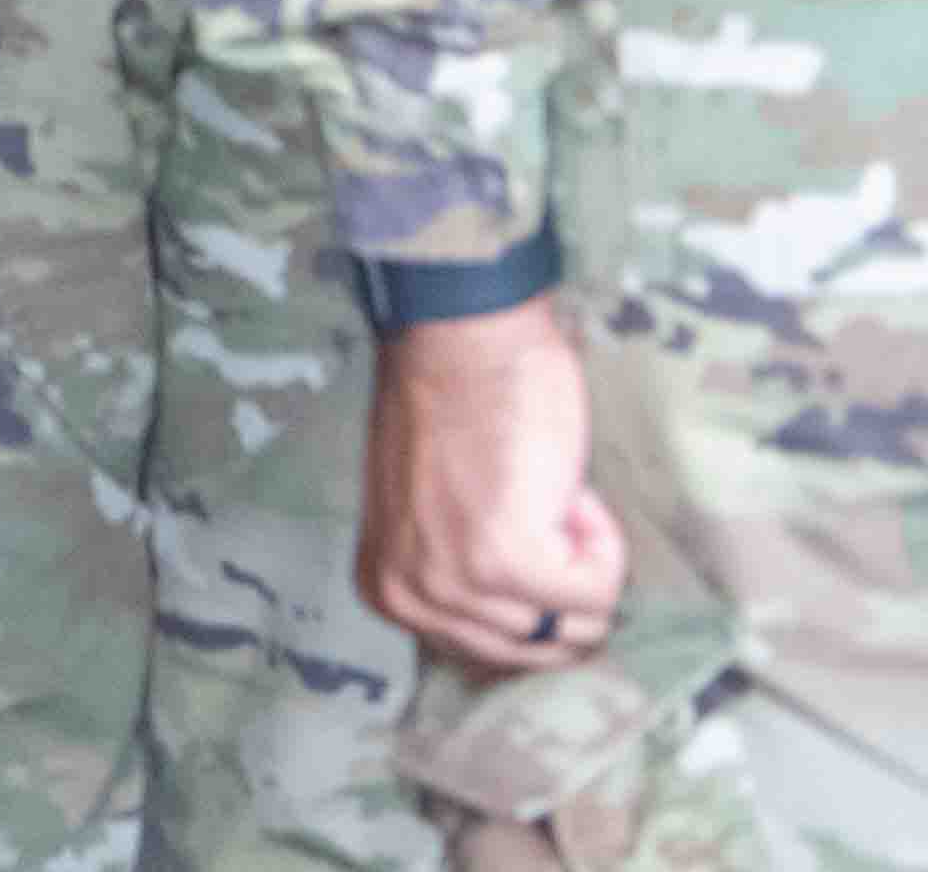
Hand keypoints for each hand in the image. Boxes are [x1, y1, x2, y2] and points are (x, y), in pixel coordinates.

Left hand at [362, 303, 630, 673]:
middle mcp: (410, 600)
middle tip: (542, 510)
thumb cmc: (460, 411)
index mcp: (389, 592)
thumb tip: (527, 631)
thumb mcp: (435, 518)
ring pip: (573, 627)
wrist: (465, 341)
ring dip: (585, 559)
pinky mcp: (508, 562)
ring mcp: (455, 585)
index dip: (533, 592)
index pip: (492, 651)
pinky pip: (596, 594)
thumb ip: (459, 576)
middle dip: (564, 585)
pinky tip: (567, 492)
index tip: (519, 523)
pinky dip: (604, 543)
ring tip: (548, 494)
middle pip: (536, 649)